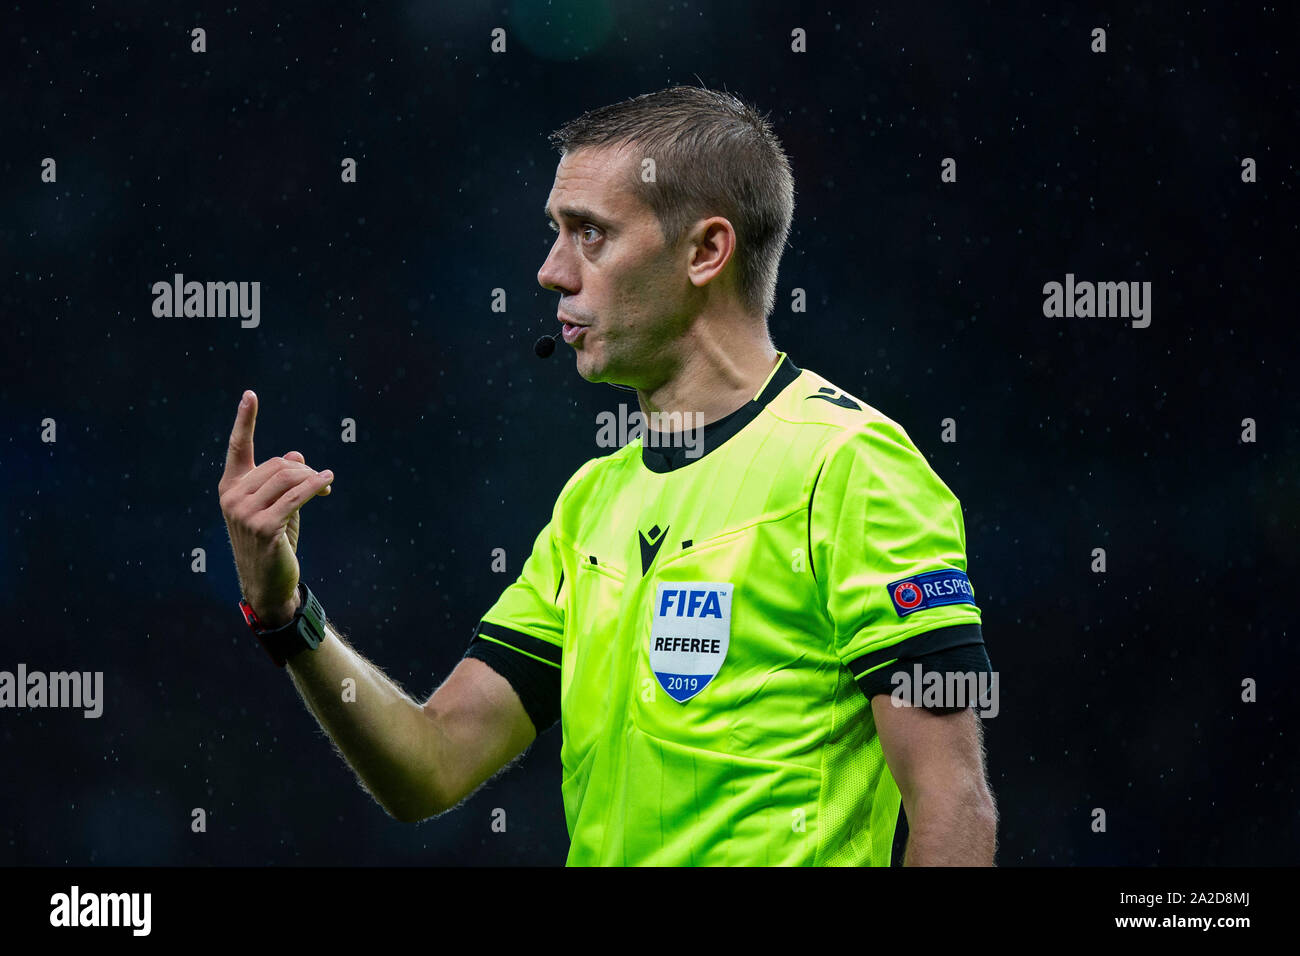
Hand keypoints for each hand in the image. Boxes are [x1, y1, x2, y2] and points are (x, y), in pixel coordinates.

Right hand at [218, 390, 334, 626]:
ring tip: (325, 485)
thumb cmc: (273, 540)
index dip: (245, 420)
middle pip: (279, 464)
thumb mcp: (279, 504)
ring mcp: (244, 513)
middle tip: (322, 481)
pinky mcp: (263, 527)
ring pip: (289, 478)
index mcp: (231, 486)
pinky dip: (316, 486)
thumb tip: (296, 454)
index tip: (250, 394)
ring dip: (313, 479)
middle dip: (304, 470)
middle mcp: (232, 497)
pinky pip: (296, 497)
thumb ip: (283, 479)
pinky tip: (327, 483)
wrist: (269, 581)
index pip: (238, 447)